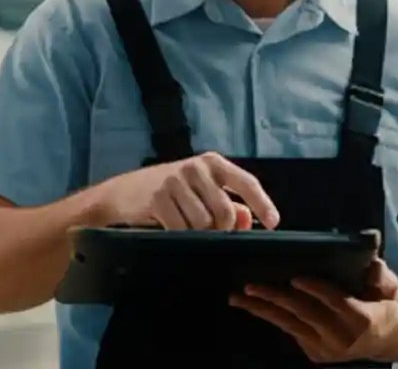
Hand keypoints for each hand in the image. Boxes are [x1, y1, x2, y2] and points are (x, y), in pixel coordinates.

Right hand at [91, 151, 279, 230]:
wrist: (123, 193)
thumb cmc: (169, 192)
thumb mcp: (201, 192)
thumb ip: (229, 204)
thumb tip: (249, 220)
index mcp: (213, 163)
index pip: (246, 182)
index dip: (263, 204)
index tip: (274, 223)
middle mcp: (196, 167)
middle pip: (225, 211)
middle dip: (223, 230)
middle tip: (211, 234)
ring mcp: (175, 180)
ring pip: (204, 223)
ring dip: (198, 234)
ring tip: (185, 227)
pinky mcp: (157, 197)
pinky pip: (181, 228)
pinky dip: (180, 235)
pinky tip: (171, 229)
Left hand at [230, 259, 397, 363]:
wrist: (386, 341)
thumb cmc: (384, 305)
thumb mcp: (390, 288)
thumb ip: (381, 276)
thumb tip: (371, 263)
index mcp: (362, 319)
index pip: (335, 302)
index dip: (315, 289)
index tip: (295, 278)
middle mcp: (341, 338)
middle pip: (305, 314)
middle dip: (276, 299)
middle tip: (252, 286)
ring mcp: (326, 349)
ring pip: (290, 325)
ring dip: (262, 310)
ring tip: (239, 297)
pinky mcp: (315, 354)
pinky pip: (290, 331)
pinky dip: (272, 317)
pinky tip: (254, 305)